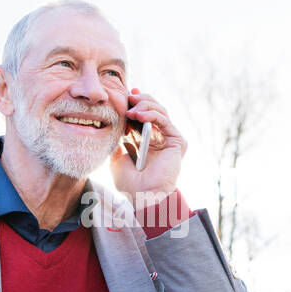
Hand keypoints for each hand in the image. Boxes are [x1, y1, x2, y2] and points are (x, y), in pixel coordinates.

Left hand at [109, 87, 185, 201]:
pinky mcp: (177, 141)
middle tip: (128, 96)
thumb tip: (113, 124)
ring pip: (160, 111)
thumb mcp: (116, 157)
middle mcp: (159, 137)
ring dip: (145, 105)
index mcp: (146, 139)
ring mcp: (169, 138)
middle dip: (140, 100)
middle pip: (152, 109)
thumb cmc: (130, 183)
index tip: (124, 94)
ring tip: (131, 107)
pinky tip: (139, 114)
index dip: (134, 102)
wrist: (143, 196)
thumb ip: (117, 140)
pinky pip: (165, 121)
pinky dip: (152, 114)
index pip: (142, 114)